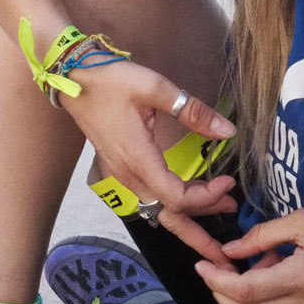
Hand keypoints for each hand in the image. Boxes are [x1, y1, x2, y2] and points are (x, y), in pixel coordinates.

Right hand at [62, 59, 234, 225]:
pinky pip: (148, 200)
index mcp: (137, 158)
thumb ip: (193, 111)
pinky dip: (172, 207)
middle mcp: (127, 175)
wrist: (71, 78)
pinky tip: (188, 200)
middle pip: (168, 214)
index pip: (177, 197)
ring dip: (188, 218)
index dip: (206, 197)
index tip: (228, 181)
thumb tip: (228, 131)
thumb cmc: (110, 80)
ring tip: (218, 211)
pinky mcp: (118, 170)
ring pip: (157, 210)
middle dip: (200, 226)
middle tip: (231, 216)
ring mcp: (120, 175)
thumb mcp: (155, 87)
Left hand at [193, 207, 303, 303]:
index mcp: (301, 279)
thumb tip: (232, 250)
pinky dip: (265, 298)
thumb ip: (263, 236)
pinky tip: (271, 271)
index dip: (216, 280)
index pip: (244, 291)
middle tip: (211, 270)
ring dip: (242, 296)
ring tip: (250, 262)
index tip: (201, 264)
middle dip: (220, 294)